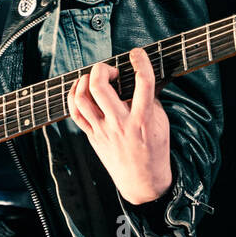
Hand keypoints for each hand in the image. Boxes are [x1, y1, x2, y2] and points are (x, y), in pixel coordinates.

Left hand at [67, 47, 171, 204]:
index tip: (137, 54)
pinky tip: (81, 88)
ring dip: (86, 80)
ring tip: (96, 78)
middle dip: (102, 69)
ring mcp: (103, 131)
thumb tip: (138, 79)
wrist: (143, 182)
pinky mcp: (92, 136)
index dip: (141, 62)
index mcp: (143, 120)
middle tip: (112, 70)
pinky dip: (74, 95)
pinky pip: (75, 112)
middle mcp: (120, 124)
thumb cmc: (154, 151)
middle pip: (100, 86)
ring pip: (82, 98)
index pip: (143, 83)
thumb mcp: (162, 123)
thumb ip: (150, 100)